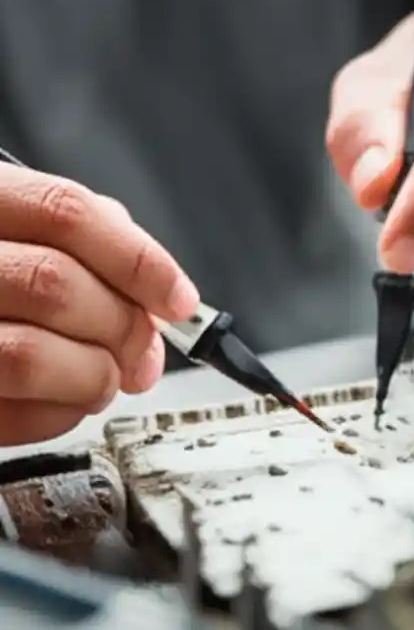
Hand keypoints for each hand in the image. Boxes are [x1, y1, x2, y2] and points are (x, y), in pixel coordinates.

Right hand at [0, 165, 198, 444]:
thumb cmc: (1, 268)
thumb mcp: (21, 226)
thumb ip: (83, 244)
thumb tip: (155, 296)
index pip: (66, 212)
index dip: (139, 261)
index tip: (179, 300)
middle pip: (55, 285)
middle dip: (122, 327)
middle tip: (144, 351)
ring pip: (28, 356)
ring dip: (92, 376)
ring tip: (105, 377)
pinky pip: (7, 417)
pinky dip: (57, 415)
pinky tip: (65, 400)